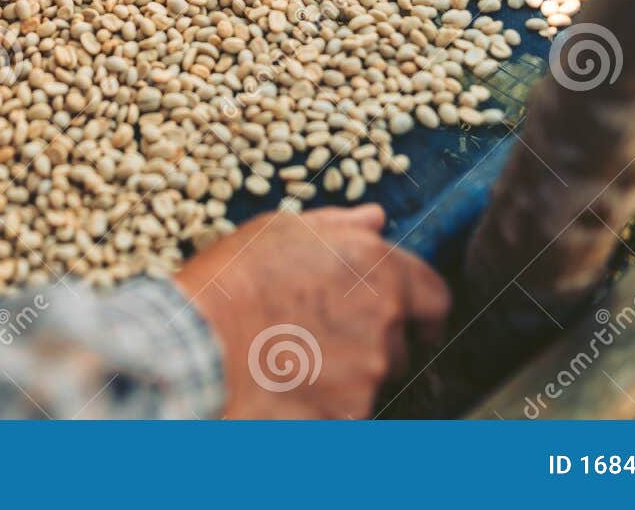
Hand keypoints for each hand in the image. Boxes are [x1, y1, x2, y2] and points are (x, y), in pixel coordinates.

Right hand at [173, 205, 449, 418]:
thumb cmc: (235, 279)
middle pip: (400, 343)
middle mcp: (384, 322)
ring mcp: (368, 374)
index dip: (422, 308)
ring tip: (296, 363)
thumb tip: (373, 219)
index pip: (434, 296)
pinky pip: (347, 414)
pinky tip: (289, 390)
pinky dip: (326, 407)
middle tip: (325, 337)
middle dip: (373, 342)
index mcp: (378, 269)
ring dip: (348, 375)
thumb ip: (340, 226)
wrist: (200, 342)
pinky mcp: (347, 416)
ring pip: (372, 380)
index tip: (412, 318)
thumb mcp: (282, 230)